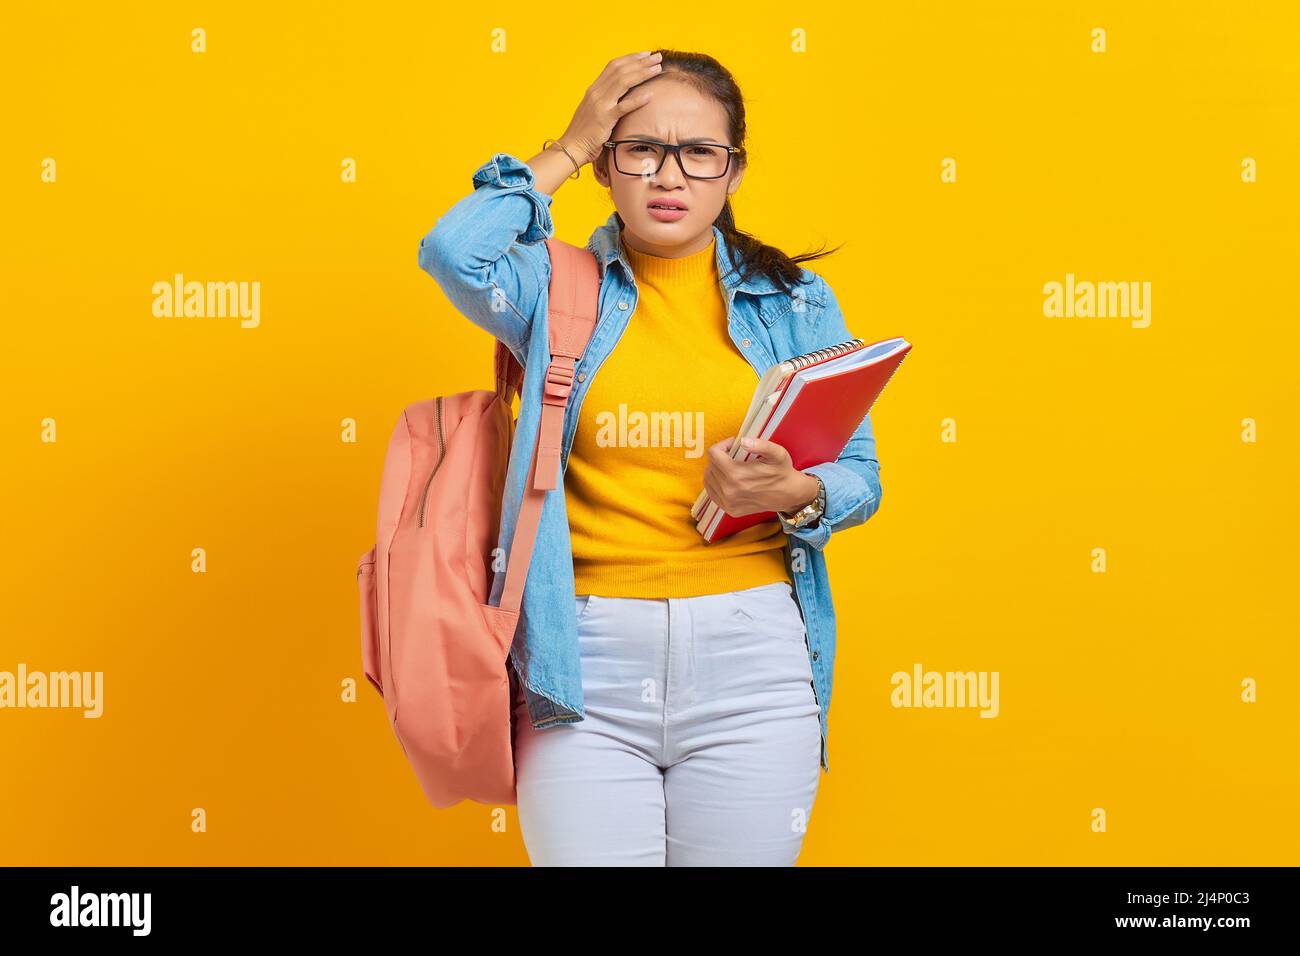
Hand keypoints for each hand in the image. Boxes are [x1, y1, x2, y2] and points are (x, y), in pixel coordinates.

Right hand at [559, 51, 663, 165]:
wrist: (571, 147)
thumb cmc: (584, 132)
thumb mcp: (593, 110)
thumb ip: (604, 100)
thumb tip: (620, 94)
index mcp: (594, 89)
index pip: (613, 66)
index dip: (631, 58)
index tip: (645, 54)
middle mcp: (596, 93)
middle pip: (621, 70)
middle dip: (641, 62)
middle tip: (657, 56)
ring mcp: (600, 105)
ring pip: (623, 82)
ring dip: (642, 74)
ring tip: (657, 69)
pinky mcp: (604, 120)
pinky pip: (623, 107)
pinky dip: (637, 100)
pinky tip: (650, 96)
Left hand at [702, 436, 820, 517]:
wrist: (789, 495)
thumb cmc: (782, 472)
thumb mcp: (777, 454)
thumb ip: (760, 445)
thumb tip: (743, 441)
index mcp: (736, 475)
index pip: (713, 454)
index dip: (723, 445)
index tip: (734, 445)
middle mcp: (729, 491)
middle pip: (710, 466)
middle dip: (720, 457)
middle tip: (734, 455)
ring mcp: (728, 503)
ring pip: (708, 479)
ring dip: (716, 470)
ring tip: (731, 466)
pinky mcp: (729, 510)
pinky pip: (712, 493)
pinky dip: (716, 483)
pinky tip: (728, 479)